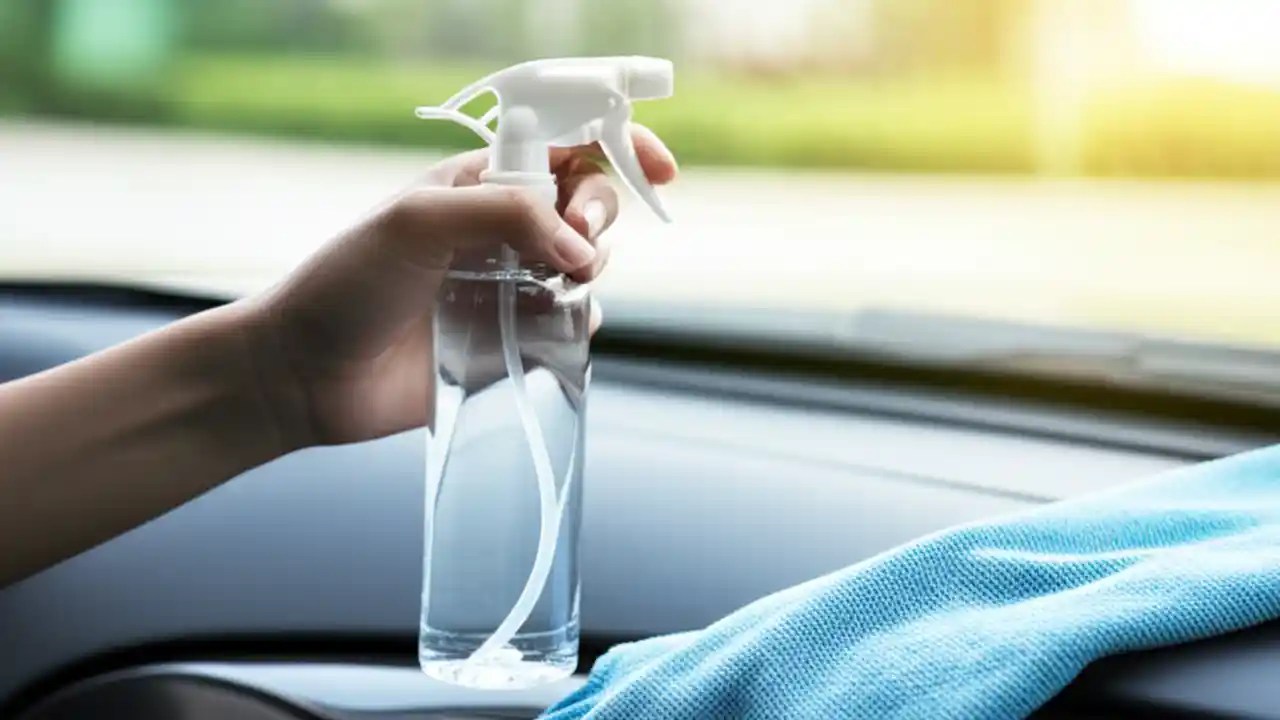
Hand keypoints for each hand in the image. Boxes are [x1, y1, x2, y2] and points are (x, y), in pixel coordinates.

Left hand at [242, 127, 677, 449]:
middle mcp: (501, 230)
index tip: (659, 168)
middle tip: (577, 244)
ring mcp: (509, 286)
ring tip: (556, 286)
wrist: (307, 374)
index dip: (617, 145)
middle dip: (601, 214)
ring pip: (589, 264)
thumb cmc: (346, 283)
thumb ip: (504, 213)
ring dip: (591, 269)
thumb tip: (578, 246)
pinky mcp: (512, 342)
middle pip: (588, 202)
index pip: (563, 145)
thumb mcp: (417, 221)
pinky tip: (549, 327)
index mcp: (478, 183)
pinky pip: (572, 325)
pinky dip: (578, 322)